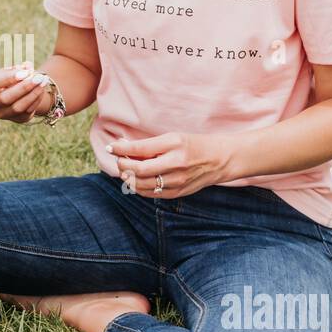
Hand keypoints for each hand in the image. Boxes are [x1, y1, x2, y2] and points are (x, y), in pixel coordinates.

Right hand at [0, 61, 52, 122]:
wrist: (19, 90)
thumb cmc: (13, 76)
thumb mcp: (13, 68)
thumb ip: (20, 68)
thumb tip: (27, 68)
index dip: (8, 78)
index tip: (25, 72)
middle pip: (4, 98)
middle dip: (23, 88)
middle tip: (38, 78)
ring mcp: (0, 113)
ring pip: (17, 107)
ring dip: (32, 94)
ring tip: (42, 82)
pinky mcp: (15, 119)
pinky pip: (27, 112)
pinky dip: (36, 99)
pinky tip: (41, 89)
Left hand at [109, 132, 237, 197]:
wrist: (220, 159)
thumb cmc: (193, 145)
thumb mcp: (173, 138)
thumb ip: (149, 144)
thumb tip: (123, 146)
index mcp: (174, 144)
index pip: (139, 149)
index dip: (120, 149)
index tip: (111, 147)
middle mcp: (175, 163)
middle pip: (138, 169)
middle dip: (123, 165)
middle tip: (120, 160)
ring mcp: (177, 181)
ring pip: (141, 184)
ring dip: (128, 178)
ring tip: (126, 170)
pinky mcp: (177, 193)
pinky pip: (150, 193)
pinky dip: (138, 187)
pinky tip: (136, 180)